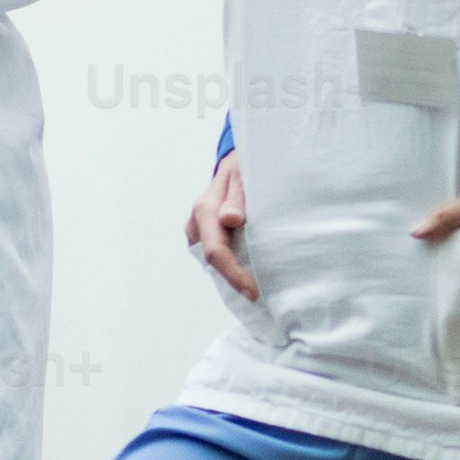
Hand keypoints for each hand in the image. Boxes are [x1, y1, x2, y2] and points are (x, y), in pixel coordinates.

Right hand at [187, 150, 258, 299]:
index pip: (217, 251)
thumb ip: (237, 198)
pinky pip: (217, 254)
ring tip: (257, 287)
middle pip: (214, 262)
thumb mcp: (242, 175)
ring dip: (233, 274)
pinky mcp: (204, 236)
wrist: (232, 165)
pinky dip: (232, 264)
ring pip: (214, 261)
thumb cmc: (240, 168)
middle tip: (262, 295)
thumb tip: (230, 219)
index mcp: (205, 210)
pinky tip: (248, 272)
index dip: (234, 274)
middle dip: (235, 280)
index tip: (254, 291)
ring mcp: (198, 231)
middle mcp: (197, 223)